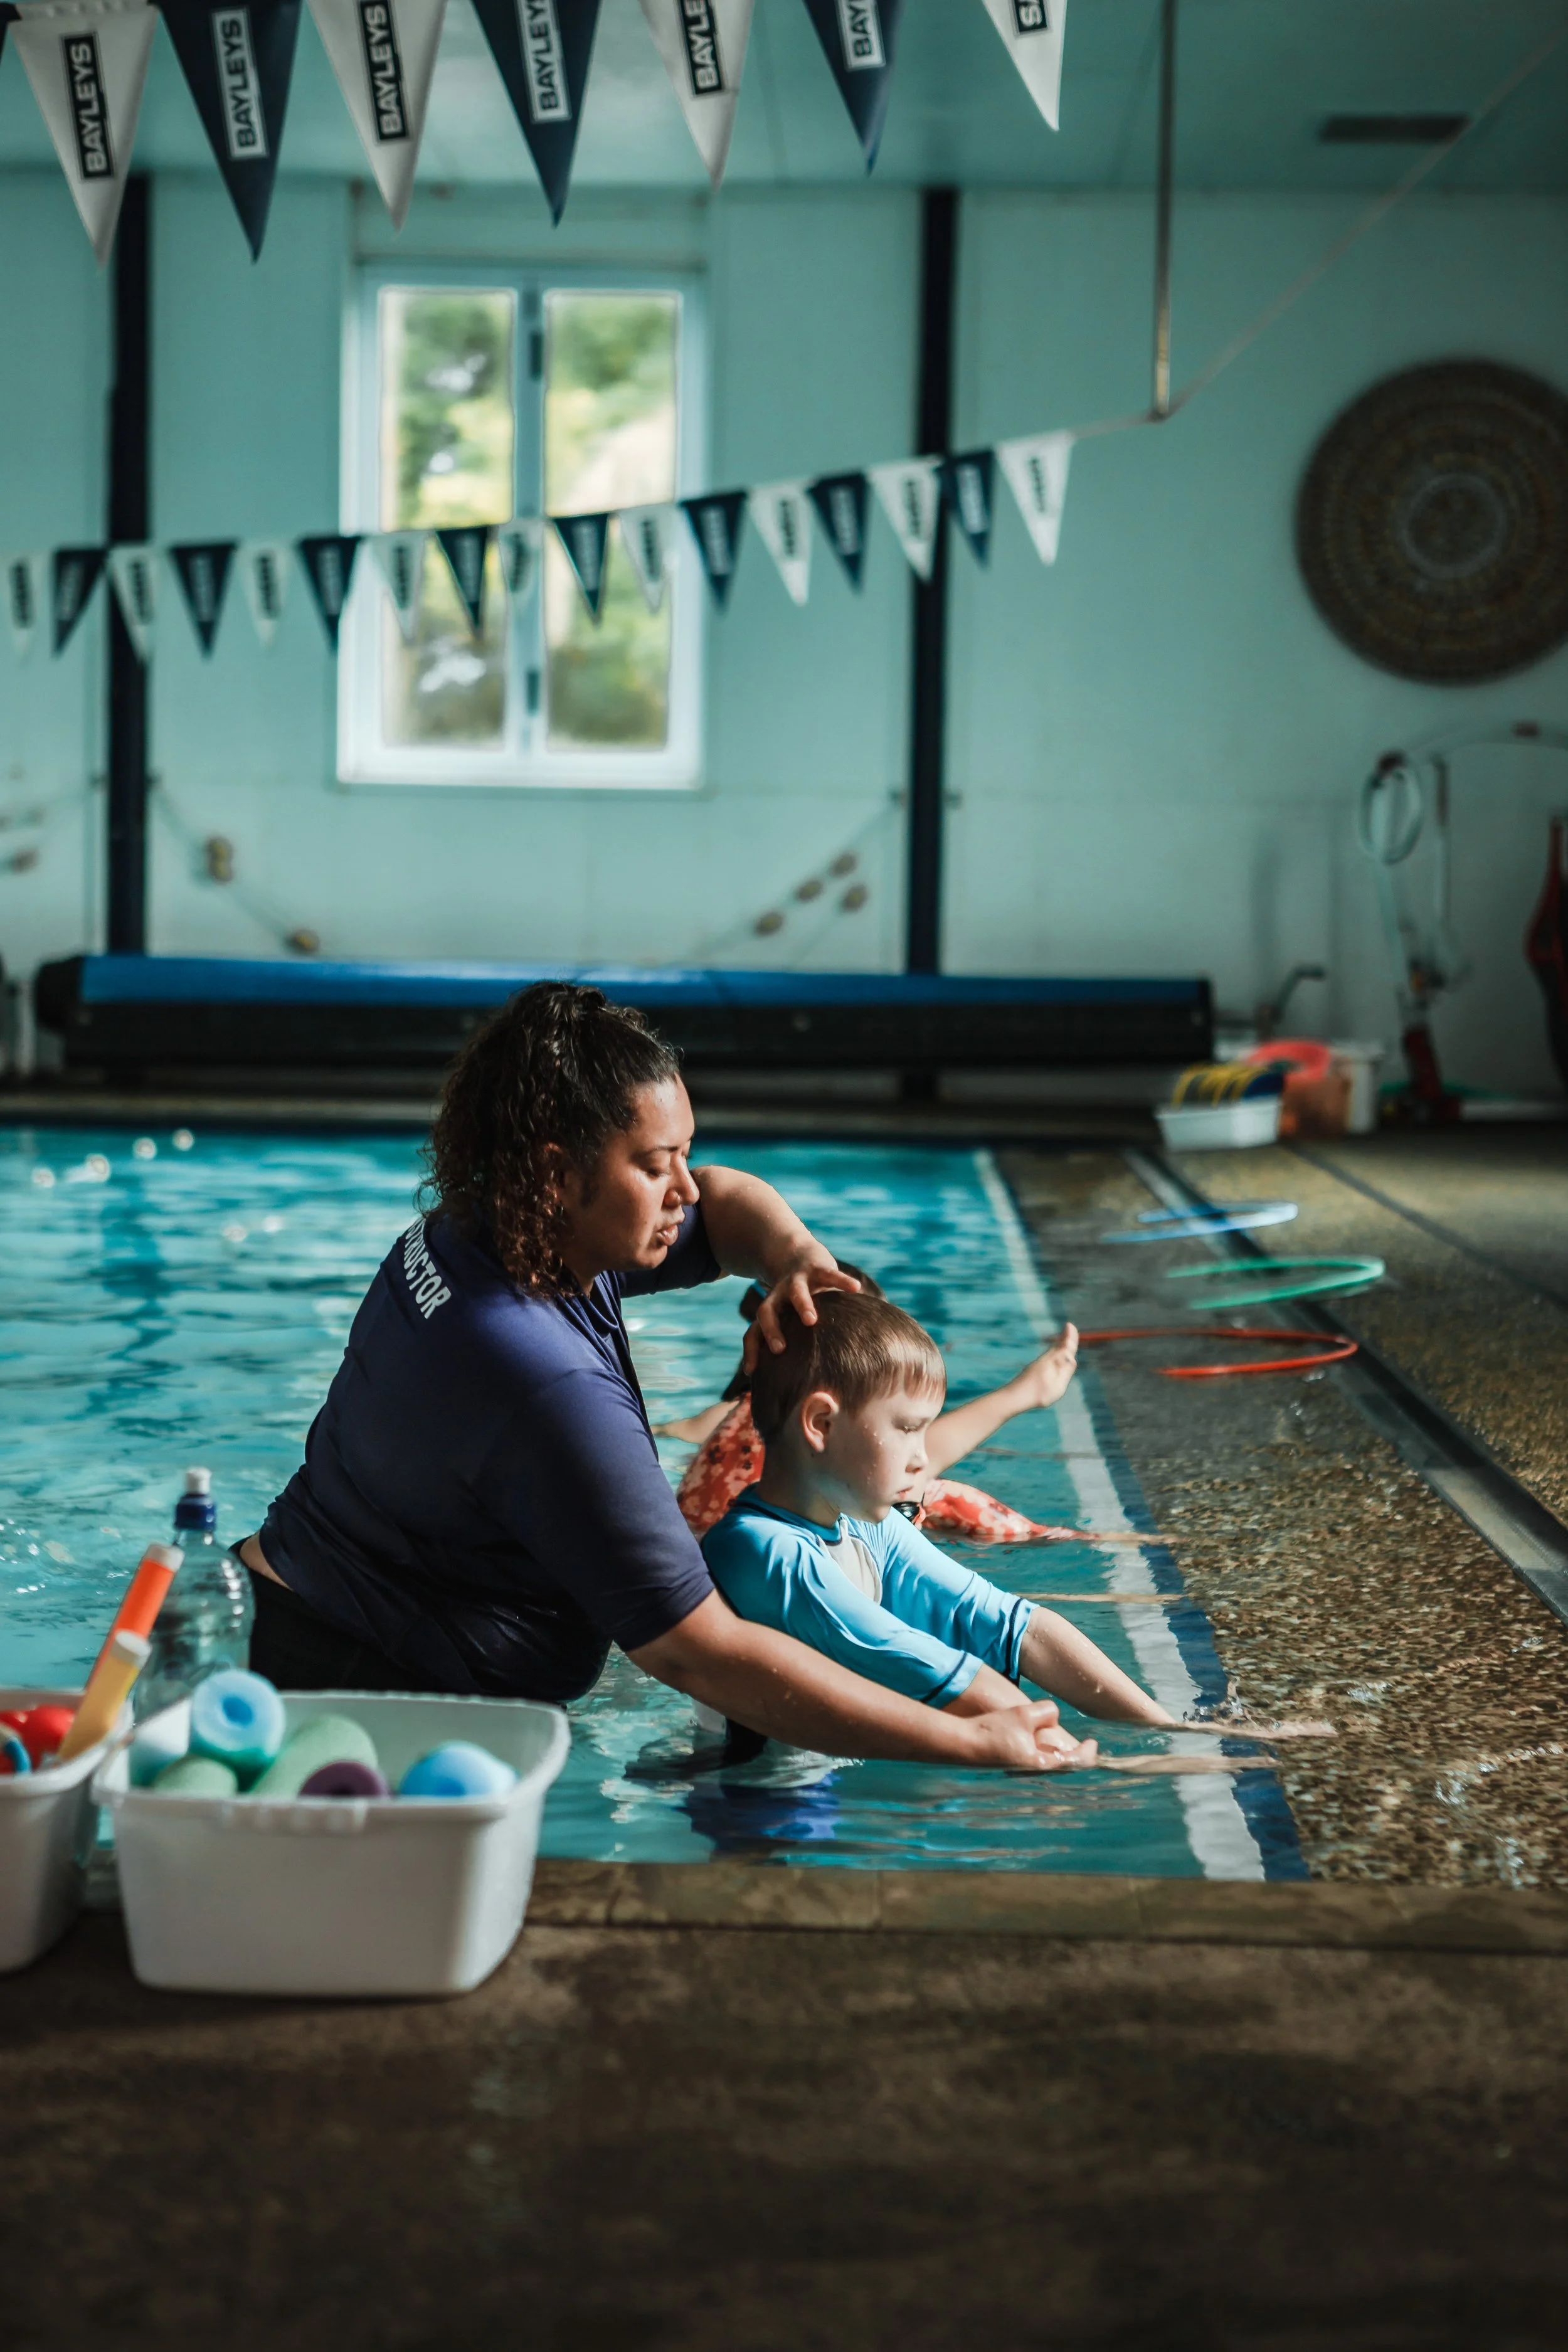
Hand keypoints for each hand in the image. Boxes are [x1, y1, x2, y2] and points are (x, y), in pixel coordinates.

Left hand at [745, 1250, 861, 1365]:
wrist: (797, 1253)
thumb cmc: (796, 1298)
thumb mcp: (788, 1317)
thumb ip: (793, 1343)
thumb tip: (804, 1384)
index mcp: (771, 1310)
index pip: (753, 1332)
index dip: (751, 1351)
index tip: (750, 1372)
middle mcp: (779, 1295)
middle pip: (766, 1311)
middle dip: (772, 1330)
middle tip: (779, 1349)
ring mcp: (797, 1280)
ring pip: (796, 1292)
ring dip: (802, 1306)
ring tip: (811, 1320)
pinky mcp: (817, 1266)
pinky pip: (830, 1273)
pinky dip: (842, 1280)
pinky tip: (856, 1289)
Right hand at [960, 1701, 1097, 1773]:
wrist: (962, 1745)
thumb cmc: (993, 1731)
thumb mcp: (1024, 1714)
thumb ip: (1046, 1712)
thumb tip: (1054, 1715)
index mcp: (1041, 1763)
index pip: (1076, 1762)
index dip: (1088, 1753)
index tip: (1092, 1741)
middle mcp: (1033, 1771)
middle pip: (1063, 1766)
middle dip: (1073, 1754)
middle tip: (1081, 1743)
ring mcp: (1021, 1770)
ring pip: (1048, 1763)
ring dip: (1056, 1752)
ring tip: (1056, 1738)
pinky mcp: (1011, 1765)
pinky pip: (1034, 1760)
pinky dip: (1041, 1750)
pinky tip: (1033, 1737)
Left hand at [1015, 1324, 1078, 1411]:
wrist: (1014, 1396)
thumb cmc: (1038, 1393)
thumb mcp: (1057, 1385)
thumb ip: (1065, 1371)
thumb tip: (1072, 1357)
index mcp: (1052, 1362)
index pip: (1064, 1347)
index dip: (1069, 1338)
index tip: (1069, 1324)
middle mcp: (1045, 1360)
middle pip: (1057, 1346)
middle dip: (1064, 1338)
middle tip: (1069, 1327)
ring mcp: (1038, 1364)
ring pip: (1051, 1351)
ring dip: (1058, 1344)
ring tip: (1063, 1339)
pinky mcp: (1033, 1370)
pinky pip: (1047, 1357)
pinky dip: (1052, 1352)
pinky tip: (1051, 1356)